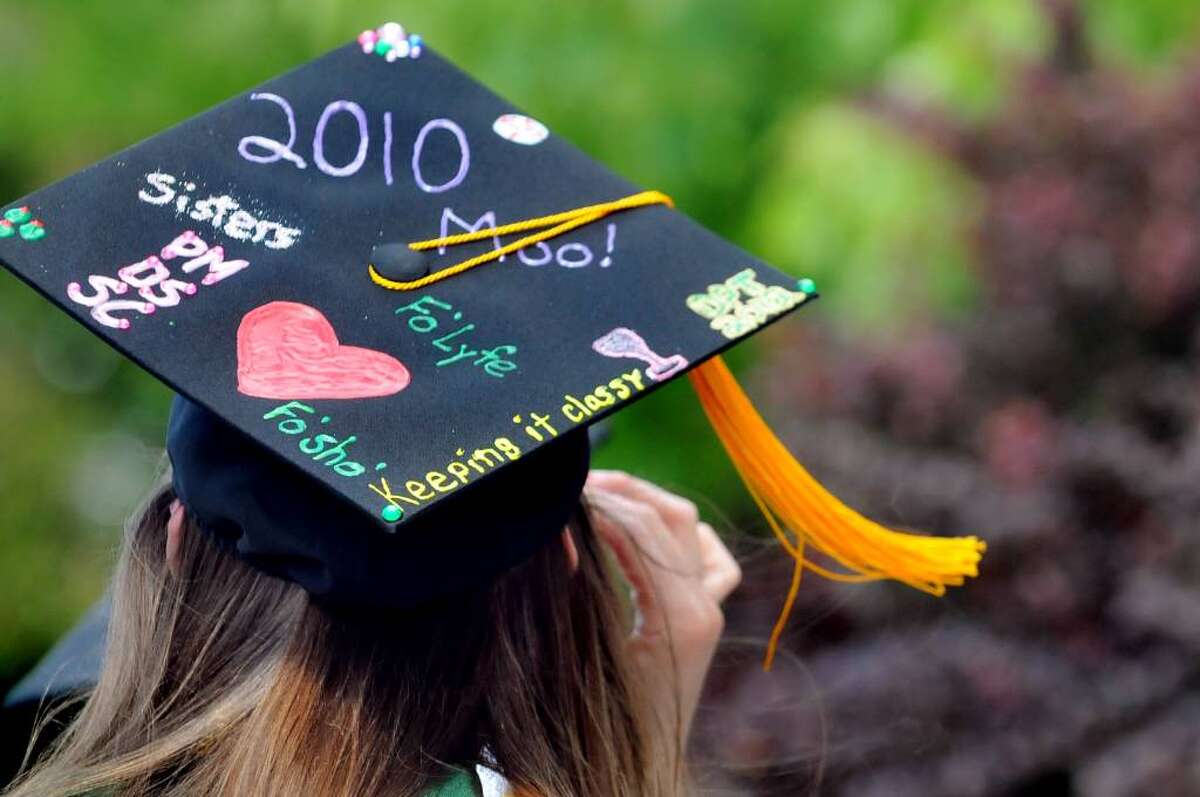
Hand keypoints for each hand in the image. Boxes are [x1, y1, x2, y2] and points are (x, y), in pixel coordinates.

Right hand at [585, 470, 741, 753]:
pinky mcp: (703, 620)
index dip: (596, 504)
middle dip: (618, 494)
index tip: (559, 494)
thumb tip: (560, 534)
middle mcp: (705, 608)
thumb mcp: (577, 649)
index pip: (638, 529)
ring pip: (689, 528)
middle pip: (665, 517)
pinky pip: (710, 560)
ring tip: (598, 494)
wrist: (622, 778)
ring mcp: (709, 612)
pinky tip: (647, 529)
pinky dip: (680, 535)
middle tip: (572, 487)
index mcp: (680, 616)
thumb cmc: (591, 725)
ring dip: (644, 503)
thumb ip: (571, 587)